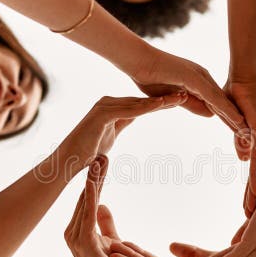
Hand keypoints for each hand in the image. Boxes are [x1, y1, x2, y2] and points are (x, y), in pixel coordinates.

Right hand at [59, 94, 185, 175]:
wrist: (68, 162)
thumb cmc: (87, 153)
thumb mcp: (111, 135)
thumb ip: (122, 123)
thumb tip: (132, 119)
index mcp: (113, 107)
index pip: (142, 104)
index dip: (162, 102)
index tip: (181, 100)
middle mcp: (108, 103)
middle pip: (143, 101)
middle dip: (165, 98)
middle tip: (187, 94)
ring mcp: (104, 107)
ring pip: (138, 104)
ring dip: (160, 101)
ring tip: (180, 98)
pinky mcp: (101, 114)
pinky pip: (128, 111)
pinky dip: (145, 108)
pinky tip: (161, 105)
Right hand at [64, 156, 129, 256]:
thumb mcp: (110, 241)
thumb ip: (106, 224)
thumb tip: (103, 204)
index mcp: (77, 231)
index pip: (87, 200)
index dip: (94, 181)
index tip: (101, 161)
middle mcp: (71, 232)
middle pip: (84, 198)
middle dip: (92, 175)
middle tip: (101, 153)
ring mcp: (74, 237)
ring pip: (86, 202)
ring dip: (92, 180)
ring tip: (99, 160)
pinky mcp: (83, 242)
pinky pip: (88, 214)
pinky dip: (91, 195)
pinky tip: (94, 180)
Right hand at [131, 48, 249, 138]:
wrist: (137, 60)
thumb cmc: (149, 77)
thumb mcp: (172, 96)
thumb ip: (190, 104)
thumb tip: (209, 114)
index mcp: (197, 81)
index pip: (217, 104)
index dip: (228, 118)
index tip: (238, 131)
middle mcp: (202, 78)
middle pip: (224, 103)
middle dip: (236, 119)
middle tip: (250, 135)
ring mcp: (199, 77)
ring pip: (222, 101)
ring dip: (236, 117)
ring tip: (250, 132)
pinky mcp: (194, 78)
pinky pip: (214, 98)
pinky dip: (226, 110)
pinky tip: (237, 121)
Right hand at [224, 78, 255, 214]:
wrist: (244, 72)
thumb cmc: (238, 91)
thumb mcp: (236, 122)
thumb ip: (240, 139)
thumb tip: (242, 157)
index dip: (254, 187)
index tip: (249, 205)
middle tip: (250, 218)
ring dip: (255, 195)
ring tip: (249, 214)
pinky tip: (253, 194)